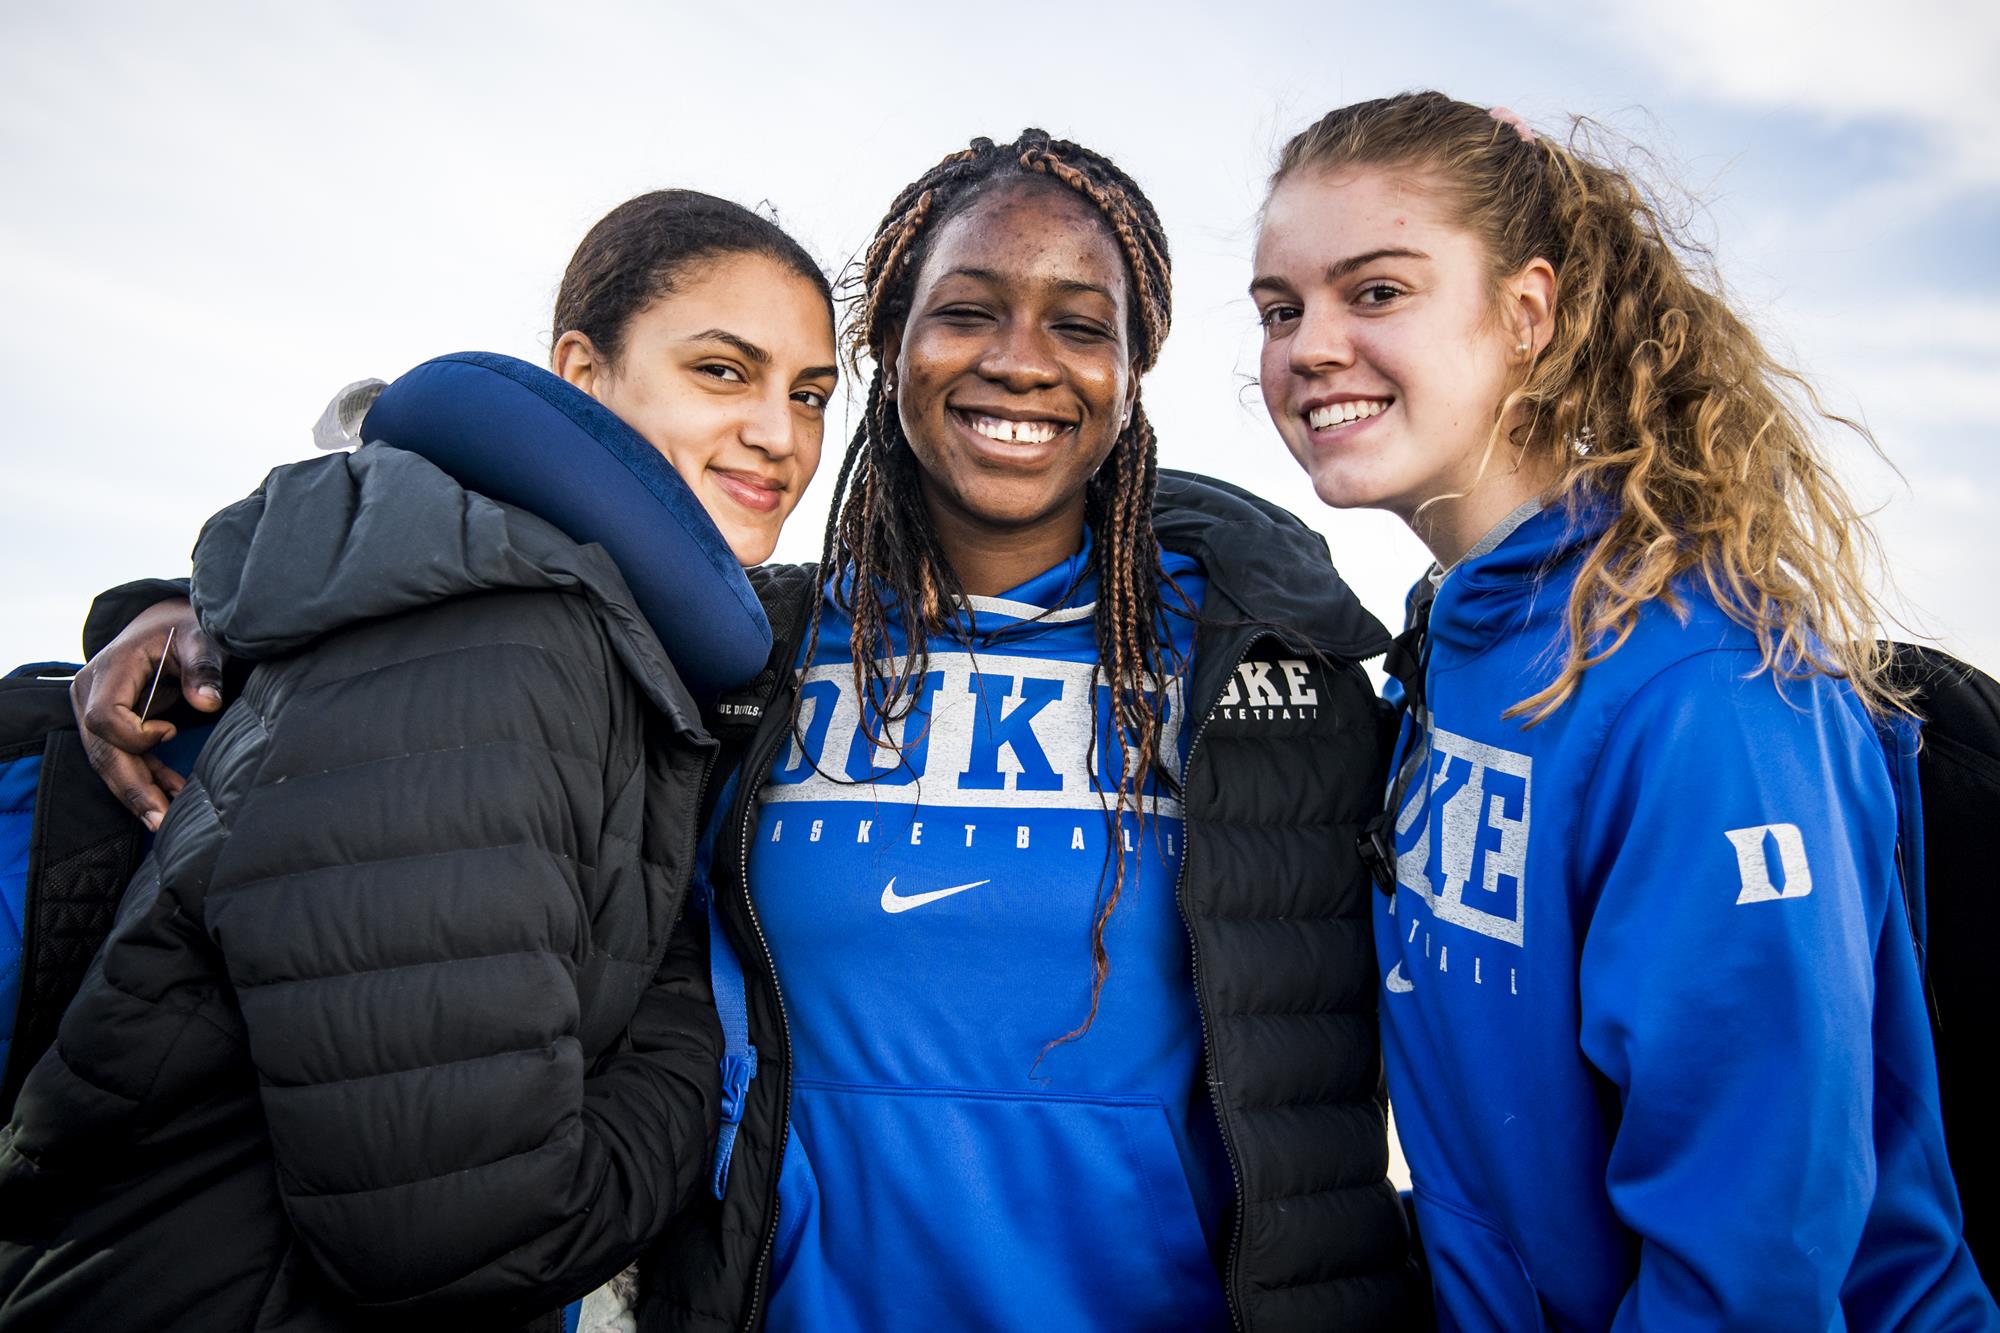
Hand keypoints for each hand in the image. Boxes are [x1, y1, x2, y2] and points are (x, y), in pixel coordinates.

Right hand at [71, 598, 226, 829]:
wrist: (169, 622)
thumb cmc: (186, 627)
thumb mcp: (201, 637)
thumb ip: (204, 668)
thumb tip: (207, 704)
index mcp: (111, 667)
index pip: (104, 717)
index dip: (134, 735)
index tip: (172, 731)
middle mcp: (92, 690)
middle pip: (101, 748)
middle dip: (132, 786)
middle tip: (161, 820)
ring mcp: (95, 707)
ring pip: (108, 760)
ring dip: (139, 790)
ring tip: (166, 822)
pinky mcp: (109, 722)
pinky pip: (121, 757)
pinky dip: (147, 778)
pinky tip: (171, 799)